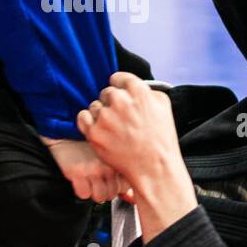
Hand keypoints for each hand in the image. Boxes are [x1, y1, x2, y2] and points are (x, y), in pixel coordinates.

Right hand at [43, 138, 129, 202]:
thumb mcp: (106, 146)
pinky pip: (83, 194)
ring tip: (90, 183)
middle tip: (100, 183)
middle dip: (106, 190)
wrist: (65, 124)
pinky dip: (82, 191)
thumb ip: (117, 162)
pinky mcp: (76, 172)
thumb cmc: (86, 134)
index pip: (126, 185)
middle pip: (113, 193)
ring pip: (100, 197)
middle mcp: (107, 166)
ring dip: (94, 192)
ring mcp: (92, 170)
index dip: (119, 187)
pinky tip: (81, 182)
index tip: (113, 183)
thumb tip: (127, 188)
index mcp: (117, 158)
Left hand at [77, 73, 195, 239]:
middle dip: (112, 103)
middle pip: (106, 92)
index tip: (122, 96)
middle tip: (121, 118)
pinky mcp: (94, 133)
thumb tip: (135, 86)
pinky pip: (83, 118)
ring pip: (95, 106)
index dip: (120, 87)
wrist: (153, 168)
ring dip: (101, 114)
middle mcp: (121, 101)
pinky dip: (88, 122)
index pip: (119, 78)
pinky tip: (100, 130)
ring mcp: (106, 117)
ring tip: (115, 129)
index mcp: (138, 92)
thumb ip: (148, 91)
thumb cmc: (161, 140)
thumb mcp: (163, 107)